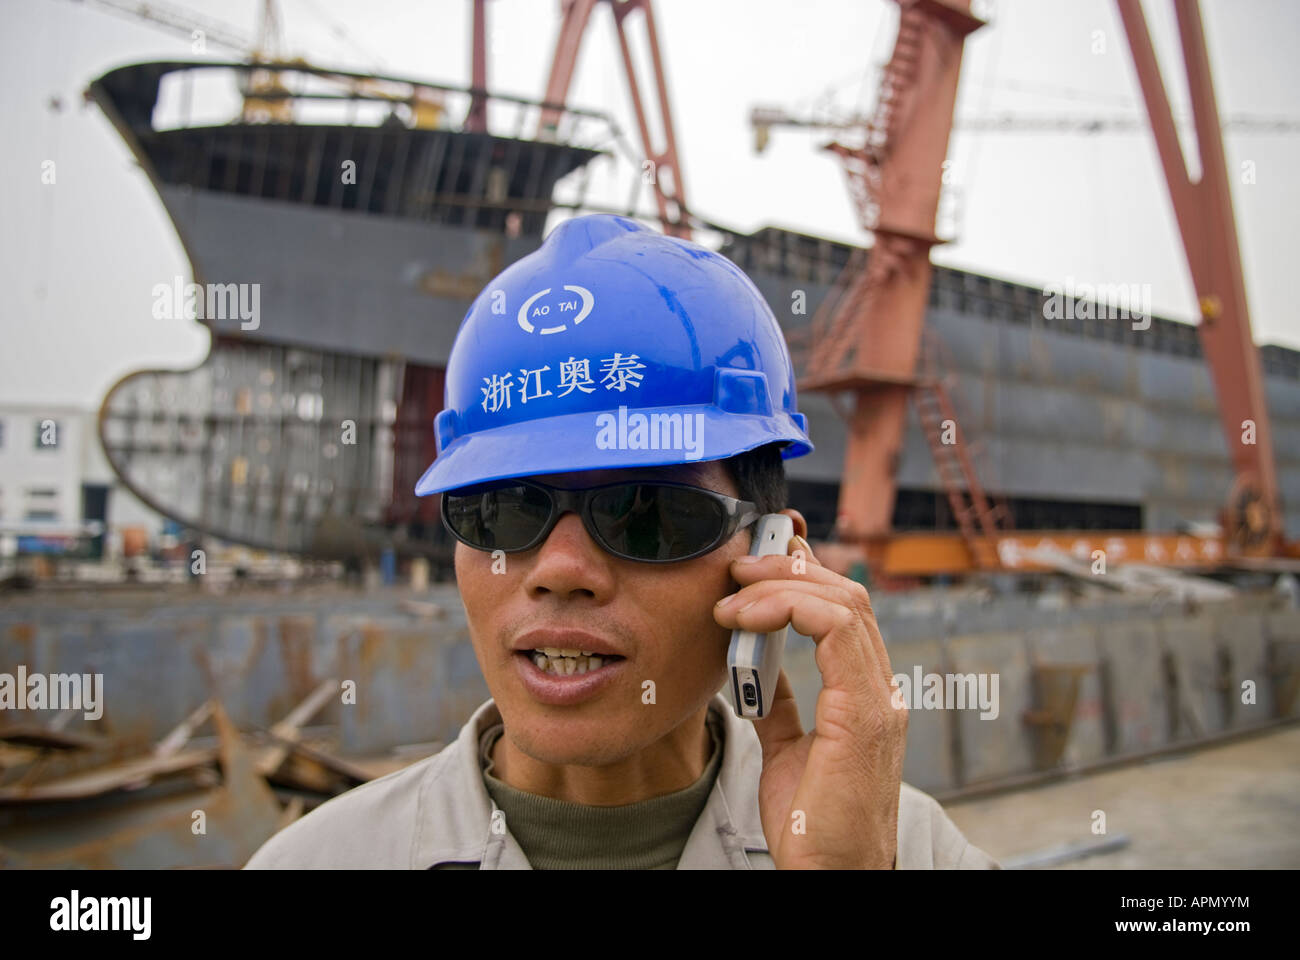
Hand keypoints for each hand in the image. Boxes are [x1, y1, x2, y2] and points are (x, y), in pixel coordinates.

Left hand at [713, 535, 905, 868]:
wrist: (830, 875)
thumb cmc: (811, 826)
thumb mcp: (787, 749)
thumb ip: (778, 705)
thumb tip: (754, 668)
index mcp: (865, 695)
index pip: (844, 610)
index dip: (804, 576)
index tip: (755, 567)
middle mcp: (880, 690)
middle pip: (848, 594)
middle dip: (789, 568)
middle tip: (737, 567)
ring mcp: (878, 699)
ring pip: (843, 601)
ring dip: (780, 584)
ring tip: (732, 594)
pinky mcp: (865, 712)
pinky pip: (834, 628)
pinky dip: (787, 608)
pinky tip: (745, 620)